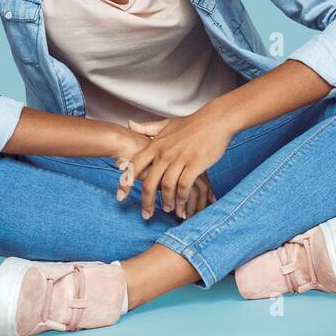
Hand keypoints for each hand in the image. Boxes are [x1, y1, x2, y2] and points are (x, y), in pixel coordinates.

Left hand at [116, 106, 236, 218]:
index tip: (120, 197)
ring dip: (167, 202)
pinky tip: (182, 205)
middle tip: (146, 214)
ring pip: (167, 187)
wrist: (215, 120)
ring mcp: (179, 159)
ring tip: (168, 210)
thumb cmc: (191, 123)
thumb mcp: (166, 124)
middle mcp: (164, 153)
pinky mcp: (194, 164)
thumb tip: (129, 125)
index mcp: (156, 144)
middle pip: (149, 183)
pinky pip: (184, 186)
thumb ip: (147, 128)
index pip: (134, 165)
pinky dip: (181, 198)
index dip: (125, 182)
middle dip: (146, 202)